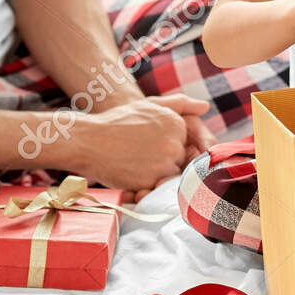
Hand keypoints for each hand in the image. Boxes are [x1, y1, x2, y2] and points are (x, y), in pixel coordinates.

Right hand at [63, 93, 208, 192]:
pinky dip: (145, 185)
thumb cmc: (117, 122)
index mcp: (177, 124)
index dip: (165, 148)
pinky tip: (130, 172)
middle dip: (161, 162)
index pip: (184, 145)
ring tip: (133, 162)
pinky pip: (156, 189)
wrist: (88, 140)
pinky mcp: (151, 180)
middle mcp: (174, 142)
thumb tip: (206, 107)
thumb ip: (180, 104)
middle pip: (178, 162)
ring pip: (169, 176)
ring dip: (154, 174)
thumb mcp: (149, 106)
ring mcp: (163, 163)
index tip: (146, 145)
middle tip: (136, 153)